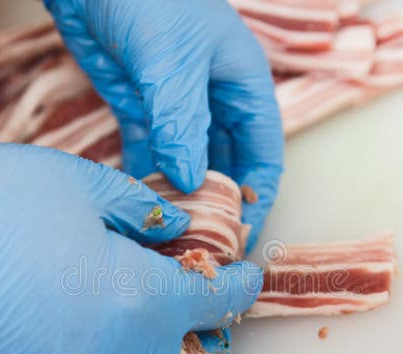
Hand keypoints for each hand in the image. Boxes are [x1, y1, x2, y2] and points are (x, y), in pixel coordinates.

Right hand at [0, 141, 262, 353]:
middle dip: (211, 340)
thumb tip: (171, 226)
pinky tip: (104, 321)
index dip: (241, 286)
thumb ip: (142, 212)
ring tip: (156, 312)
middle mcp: (117, 351)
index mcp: (141, 297)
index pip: (218, 303)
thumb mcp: (83, 186)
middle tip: (206, 303)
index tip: (246, 273)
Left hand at [45, 0, 283, 251]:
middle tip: (200, 245)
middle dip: (217, 204)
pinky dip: (146, 177)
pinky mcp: (139, 104)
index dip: (257, 196)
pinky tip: (140, 204)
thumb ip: (181, 122)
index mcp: (243, 84)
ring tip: (168, 235)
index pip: (263, 154)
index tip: (242, 236)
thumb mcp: (171, 60)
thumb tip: (188, 182)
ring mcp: (175, 104)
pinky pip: (149, 151)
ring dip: (180, 196)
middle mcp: (214, 99)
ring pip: (187, 163)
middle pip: (226, 165)